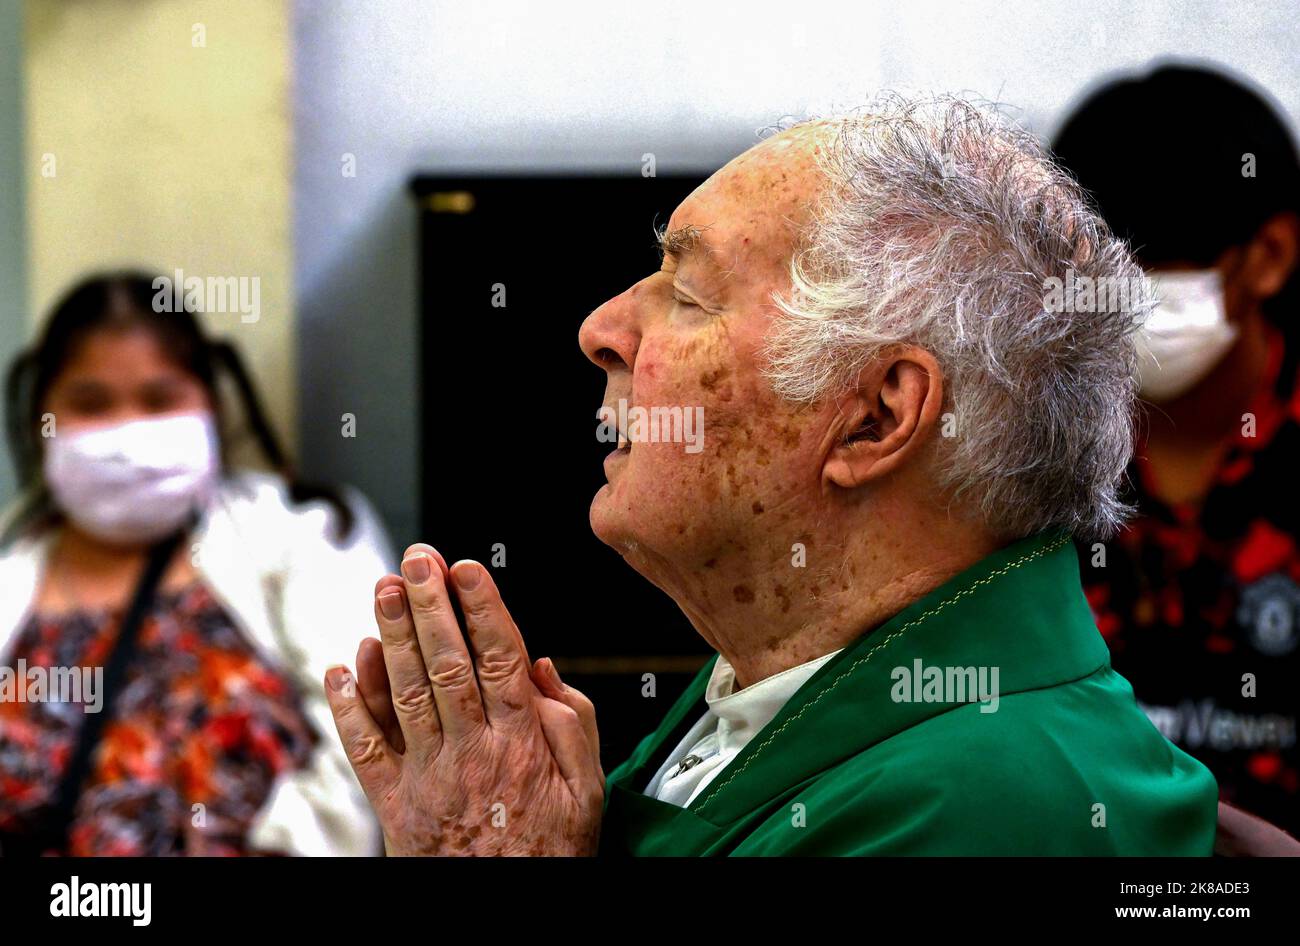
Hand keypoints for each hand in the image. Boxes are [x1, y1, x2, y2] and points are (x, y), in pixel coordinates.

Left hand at [325, 544, 603, 855]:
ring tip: (383, 589)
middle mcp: (472, 752)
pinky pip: (367, 748)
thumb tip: (542, 667)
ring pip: (405, 693)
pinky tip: (343, 665)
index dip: (481, 608)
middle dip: (430, 605)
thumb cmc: (549, 852)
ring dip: (392, 636)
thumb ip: (573, 724)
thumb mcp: (590, 792)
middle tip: (416, 559)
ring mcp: (429, 776)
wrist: (506, 914)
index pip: (499, 659)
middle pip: (447, 664)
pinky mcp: (394, 803)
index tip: (466, 568)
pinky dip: (350, 705)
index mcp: (522, 744)